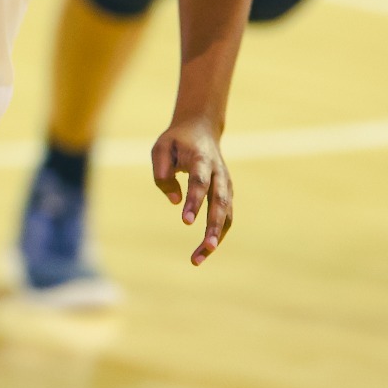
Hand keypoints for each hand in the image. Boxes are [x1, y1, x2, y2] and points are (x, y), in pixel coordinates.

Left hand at [150, 119, 233, 263]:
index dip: (194, 202)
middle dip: (214, 226)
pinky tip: (203, 251)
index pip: (200, 182)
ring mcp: (225, 185)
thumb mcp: (162, 148)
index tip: (185, 221)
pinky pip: (225, 218)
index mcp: (202, 159)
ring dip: (215, 237)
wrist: (201, 129)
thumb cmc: (177, 140)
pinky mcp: (226, 194)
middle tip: (206, 248)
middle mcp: (218, 174)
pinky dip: (217, 235)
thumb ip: (163, 172)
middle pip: (220, 202)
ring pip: (226, 214)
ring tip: (198, 259)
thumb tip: (174, 200)